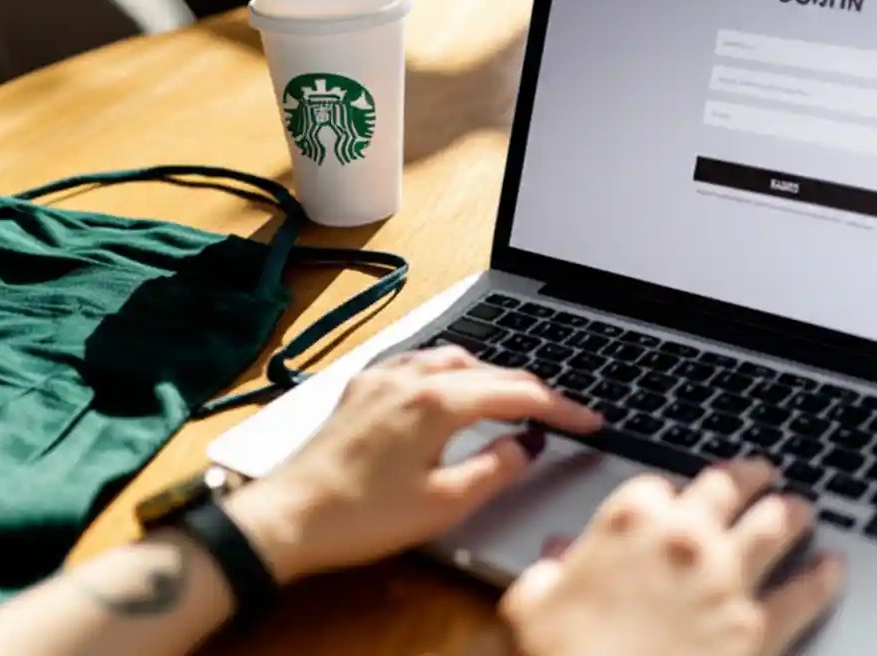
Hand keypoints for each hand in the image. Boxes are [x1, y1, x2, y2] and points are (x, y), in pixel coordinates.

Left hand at [222, 346, 602, 583]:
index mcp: (438, 402)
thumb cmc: (362, 516)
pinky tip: (448, 391)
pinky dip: (448, 372)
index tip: (589, 422)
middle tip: (560, 414)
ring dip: (488, 375)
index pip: (519, 392)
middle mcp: (411, 377)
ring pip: (453, 359)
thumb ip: (495, 468)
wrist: (287, 518)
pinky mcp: (360, 390)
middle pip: (489, 370)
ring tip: (510, 402)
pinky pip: (417, 363)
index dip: (561, 407)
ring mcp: (382, 379)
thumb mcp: (444, 503)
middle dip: (531, 389)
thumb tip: (526, 445)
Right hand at [501, 461, 843, 655]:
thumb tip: (552, 560)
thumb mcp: (531, 607)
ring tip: (801, 508)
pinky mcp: (759, 627)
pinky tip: (832, 569)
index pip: (654, 485)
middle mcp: (685, 540)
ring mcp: (728, 580)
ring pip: (775, 526)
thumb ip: (544, 573)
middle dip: (746, 477)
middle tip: (759, 473)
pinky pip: (804, 594)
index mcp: (628, 523)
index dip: (661, 494)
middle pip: (727, 487)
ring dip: (791, 512)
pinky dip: (822, 578)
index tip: (666, 500)